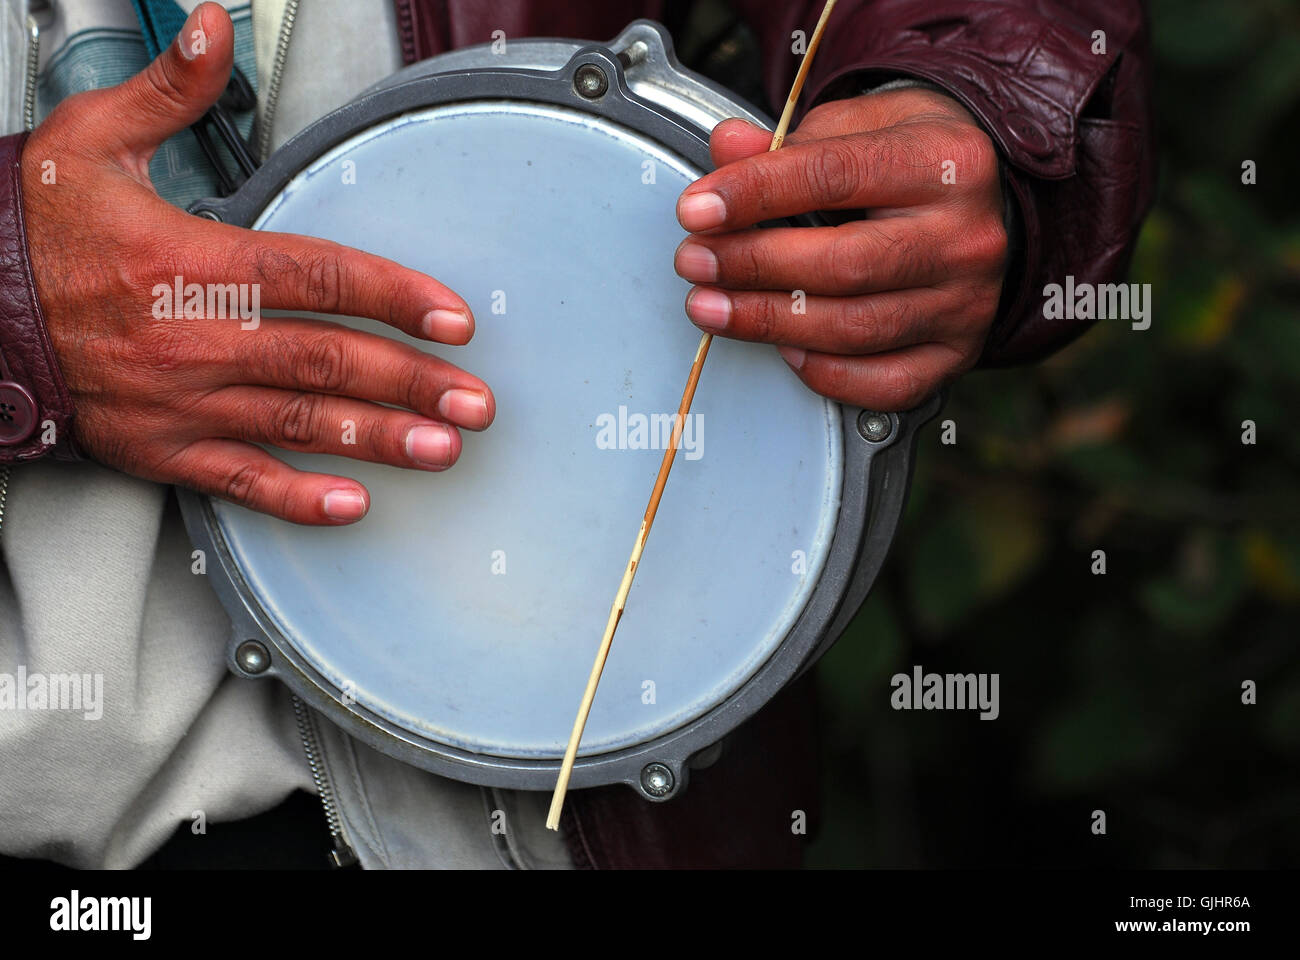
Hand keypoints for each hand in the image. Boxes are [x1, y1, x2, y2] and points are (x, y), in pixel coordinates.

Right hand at [22, 2, 493, 524]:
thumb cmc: (33, 232)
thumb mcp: (90, 140)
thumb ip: (169, 91)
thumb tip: (213, 27)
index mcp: (193, 262)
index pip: (319, 277)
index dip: (394, 297)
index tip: (452, 317)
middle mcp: (196, 337)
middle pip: (326, 359)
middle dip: (410, 382)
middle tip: (474, 402)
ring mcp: (182, 401)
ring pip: (299, 423)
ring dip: (378, 440)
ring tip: (441, 450)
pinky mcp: (163, 448)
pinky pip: (240, 480)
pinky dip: (298, 498)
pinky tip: (352, 505)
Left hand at [674, 86, 1007, 409]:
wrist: (987, 200)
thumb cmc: (912, 159)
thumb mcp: (861, 125)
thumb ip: (790, 141)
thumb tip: (725, 148)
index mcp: (945, 161)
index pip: (835, 176)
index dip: (756, 194)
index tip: (696, 210)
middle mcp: (965, 236)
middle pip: (845, 264)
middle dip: (753, 266)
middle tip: (694, 262)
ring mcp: (966, 303)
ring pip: (855, 329)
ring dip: (767, 323)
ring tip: (710, 307)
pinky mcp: (957, 353)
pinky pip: (883, 384)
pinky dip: (823, 372)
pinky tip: (782, 348)